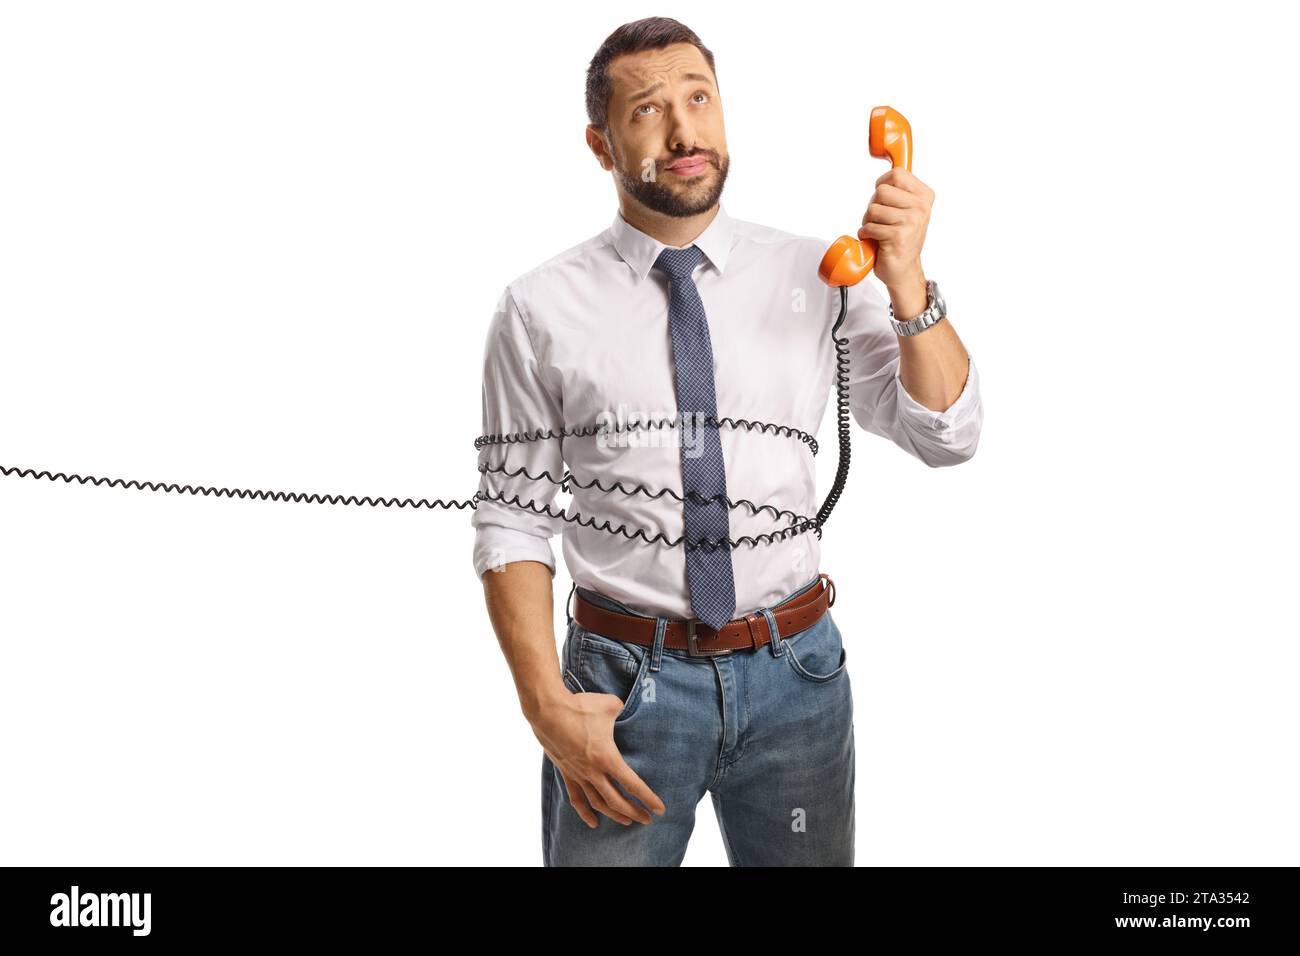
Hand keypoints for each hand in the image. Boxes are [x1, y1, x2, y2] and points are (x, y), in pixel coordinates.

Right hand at [529, 686, 665, 827]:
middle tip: (646, 820)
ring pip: (598, 803)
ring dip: (613, 814)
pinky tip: (593, 822)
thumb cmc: (579, 707)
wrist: (548, 711)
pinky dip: (585, 812)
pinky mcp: (566, 772)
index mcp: (607, 757)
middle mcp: (593, 771)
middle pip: (617, 800)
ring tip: (627, 821)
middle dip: (634, 812)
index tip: (659, 809)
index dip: (647, 798)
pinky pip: (576, 798)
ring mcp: (578, 774)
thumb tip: (625, 709)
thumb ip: (622, 710)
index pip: (632, 784)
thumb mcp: (610, 705)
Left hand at [858, 167, 933, 290]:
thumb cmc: (900, 237)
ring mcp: (912, 221)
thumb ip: (899, 187)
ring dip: (869, 222)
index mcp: (924, 195)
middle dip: (873, 206)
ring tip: (879, 231)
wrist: (904, 269)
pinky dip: (866, 235)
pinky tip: (876, 241)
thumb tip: (889, 158)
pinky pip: (870, 226)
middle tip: (881, 220)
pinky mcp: (899, 236)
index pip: (896, 174)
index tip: (884, 197)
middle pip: (881, 191)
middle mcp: (921, 206)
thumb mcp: (905, 207)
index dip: (882, 184)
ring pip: (873, 209)